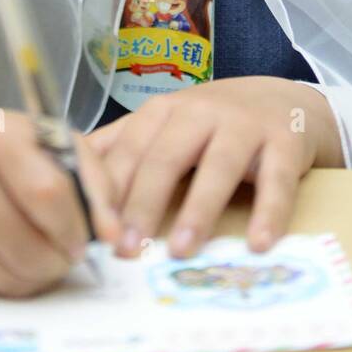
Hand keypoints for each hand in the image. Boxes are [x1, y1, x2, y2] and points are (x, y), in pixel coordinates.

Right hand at [0, 95, 120, 295]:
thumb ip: (93, 179)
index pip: (48, 195)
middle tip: (68, 250)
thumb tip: (116, 235)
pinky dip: (11, 279)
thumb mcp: (49, 138)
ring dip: (40, 274)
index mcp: (0, 140)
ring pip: (11, 275)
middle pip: (30, 246)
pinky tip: (12, 254)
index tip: (88, 236)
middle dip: (61, 258)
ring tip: (44, 252)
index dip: (76, 226)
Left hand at [86, 77, 342, 259]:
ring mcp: (245, 125)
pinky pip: (277, 179)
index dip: (111, 191)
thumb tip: (66, 177)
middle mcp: (202, 112)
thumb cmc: (215, 123)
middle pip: (167, 156)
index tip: (95, 233)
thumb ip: (123, 148)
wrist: (285, 100)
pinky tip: (259, 243)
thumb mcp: (167, 127)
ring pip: (218, 166)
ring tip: (183, 251)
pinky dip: (270, 212)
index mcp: (165, 111)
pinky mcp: (285, 141)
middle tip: (130, 249)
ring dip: (199, 210)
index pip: (130, 149)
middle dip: (145, 204)